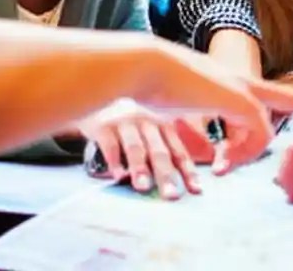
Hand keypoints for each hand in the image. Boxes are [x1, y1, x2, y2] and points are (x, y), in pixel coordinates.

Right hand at [80, 99, 206, 199]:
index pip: (178, 152)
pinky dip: (115, 161)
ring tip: (144, 188)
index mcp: (162, 125)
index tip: (195, 191)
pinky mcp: (104, 126)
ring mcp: (125, 123)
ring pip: (136, 148)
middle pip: (159, 151)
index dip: (188, 172)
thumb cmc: (127, 122)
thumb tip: (170, 185)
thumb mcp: (147, 131)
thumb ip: (158, 152)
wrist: (97, 95)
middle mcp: (147, 122)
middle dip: (166, 175)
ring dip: (140, 169)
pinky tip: (118, 176)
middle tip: (171, 196)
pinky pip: (111, 145)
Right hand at [135, 42, 292, 172]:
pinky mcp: (239, 99)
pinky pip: (259, 133)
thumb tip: (203, 147)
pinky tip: (222, 162)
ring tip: (222, 168)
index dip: (276, 97)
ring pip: (264, 127)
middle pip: (282, 95)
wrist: (144, 65)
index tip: (288, 104)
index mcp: (225, 80)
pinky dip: (245, 152)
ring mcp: (240, 89)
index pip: (260, 89)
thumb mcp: (176, 109)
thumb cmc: (151, 85)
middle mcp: (238, 81)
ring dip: (247, 153)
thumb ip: (195, 124)